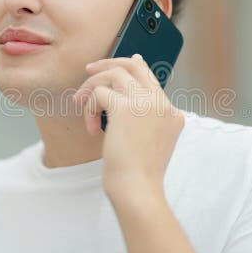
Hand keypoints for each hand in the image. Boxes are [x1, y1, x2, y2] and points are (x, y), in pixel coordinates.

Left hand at [73, 54, 184, 201]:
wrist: (138, 189)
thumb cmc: (139, 176)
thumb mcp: (149, 144)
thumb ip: (142, 122)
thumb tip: (118, 102)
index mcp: (171, 114)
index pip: (151, 78)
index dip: (132, 67)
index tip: (116, 66)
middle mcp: (161, 104)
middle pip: (135, 66)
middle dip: (109, 64)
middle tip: (89, 70)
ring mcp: (146, 103)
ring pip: (114, 74)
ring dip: (92, 86)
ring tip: (80, 103)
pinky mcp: (125, 108)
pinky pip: (99, 93)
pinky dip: (89, 107)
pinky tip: (91, 128)